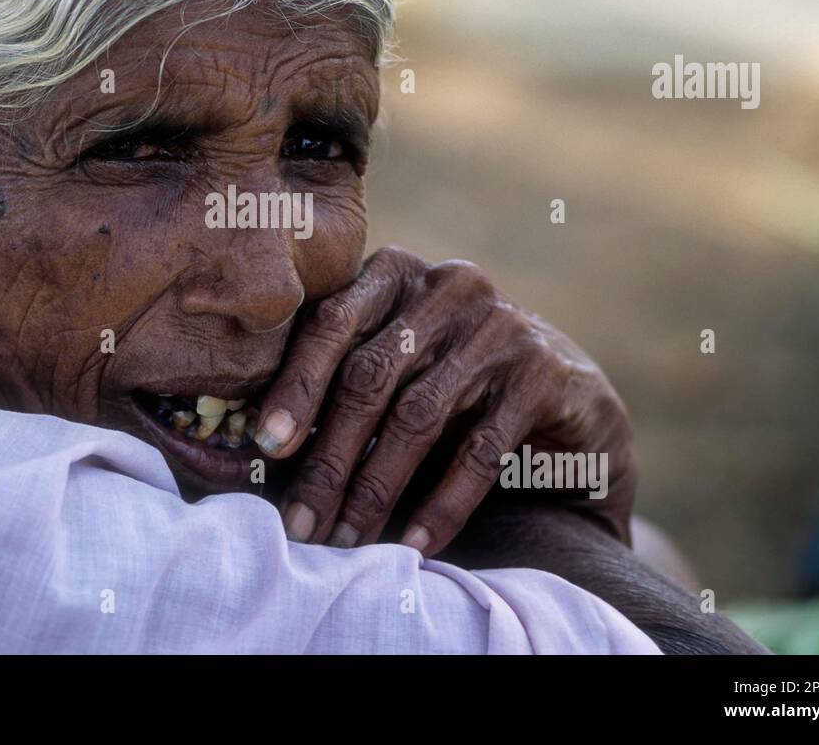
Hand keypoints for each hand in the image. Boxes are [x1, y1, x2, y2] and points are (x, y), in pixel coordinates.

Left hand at [254, 246, 635, 554]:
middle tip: (300, 522)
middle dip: (328, 456)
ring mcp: (501, 326)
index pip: (332, 323)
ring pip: (418, 417)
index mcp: (396, 272)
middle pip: (370, 374)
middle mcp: (448, 286)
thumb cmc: (451, 388)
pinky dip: (441, 506)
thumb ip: (336, 384)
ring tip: (346, 542)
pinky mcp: (543, 373)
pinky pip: (480, 451)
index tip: (264, 447)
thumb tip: (251, 448)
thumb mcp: (395, 369)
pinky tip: (414, 546)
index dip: (295, 386)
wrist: (568, 401)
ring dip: (375, 489)